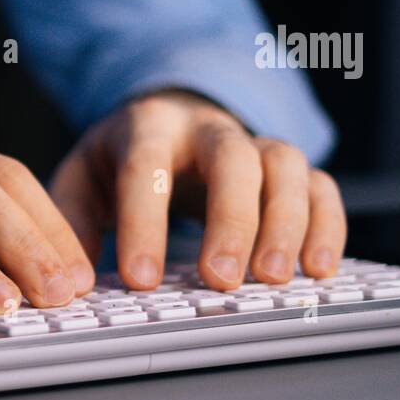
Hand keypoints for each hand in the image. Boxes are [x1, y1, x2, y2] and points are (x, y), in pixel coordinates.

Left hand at [48, 90, 346, 290]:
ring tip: (273, 280)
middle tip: (221, 280)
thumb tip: (73, 280)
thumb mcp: (82, 178)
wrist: (167, 118)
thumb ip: (73, 221)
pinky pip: (321, 187)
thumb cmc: (120, 160)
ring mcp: (255, 144)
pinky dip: (327, 225)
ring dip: (285, 224)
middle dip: (230, 221)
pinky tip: (319, 270)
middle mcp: (208, 129)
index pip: (145, 168)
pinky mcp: (288, 168)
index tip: (141, 280)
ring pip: (284, 168)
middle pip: (231, 160)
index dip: (144, 224)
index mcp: (148, 127)